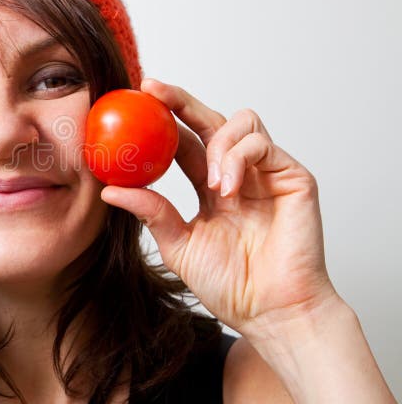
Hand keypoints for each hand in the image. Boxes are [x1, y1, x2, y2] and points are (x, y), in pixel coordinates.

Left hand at [100, 78, 334, 336]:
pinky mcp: (293, 177)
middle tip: (153, 90)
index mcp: (210, 185)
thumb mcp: (178, 244)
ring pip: (241, 123)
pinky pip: (262, 146)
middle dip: (181, 100)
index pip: (184, 141)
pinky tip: (226, 187)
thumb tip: (109, 190)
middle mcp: (238, 173)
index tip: (132, 103)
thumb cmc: (231, 285)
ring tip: (208, 181)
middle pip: (210, 120)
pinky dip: (238, 158)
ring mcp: (266, 172)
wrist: (271, 313)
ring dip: (216, 142)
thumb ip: (152, 212)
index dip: (161, 120)